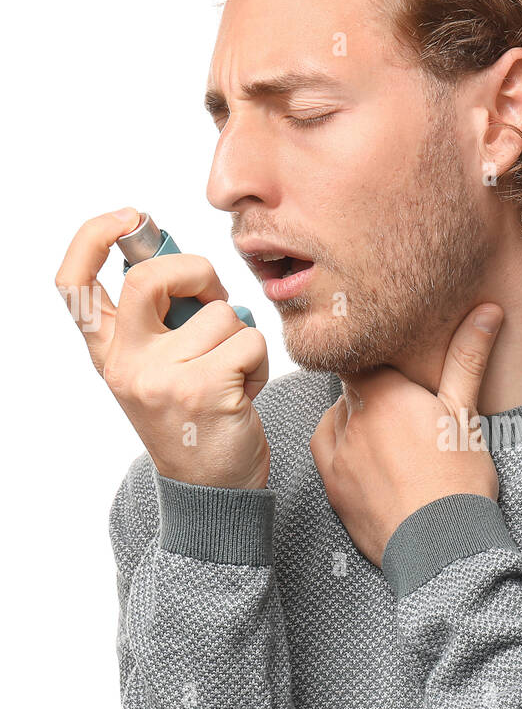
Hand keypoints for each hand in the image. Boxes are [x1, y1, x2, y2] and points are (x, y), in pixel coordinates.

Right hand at [56, 208, 271, 489]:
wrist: (212, 491)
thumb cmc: (193, 420)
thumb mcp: (156, 369)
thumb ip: (156, 319)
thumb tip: (173, 254)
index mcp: (109, 352)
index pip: (74, 283)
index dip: (94, 236)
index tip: (132, 217)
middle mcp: (126, 364)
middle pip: (148, 277)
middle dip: (195, 270)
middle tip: (213, 294)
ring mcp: (162, 378)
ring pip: (220, 313)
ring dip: (240, 337)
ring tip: (231, 372)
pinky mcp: (205, 390)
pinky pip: (250, 340)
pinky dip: (259, 361)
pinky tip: (244, 389)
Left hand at [309, 303, 504, 565]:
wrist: (438, 546)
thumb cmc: (458, 479)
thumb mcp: (466, 413)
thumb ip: (467, 358)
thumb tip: (486, 309)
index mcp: (385, 391)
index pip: (367, 352)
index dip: (382, 354)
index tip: (399, 362)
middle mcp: (353, 414)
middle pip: (354, 383)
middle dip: (375, 387)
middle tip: (405, 402)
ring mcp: (338, 450)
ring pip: (339, 413)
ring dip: (358, 414)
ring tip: (392, 433)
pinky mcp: (332, 482)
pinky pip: (325, 445)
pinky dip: (340, 440)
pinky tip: (364, 448)